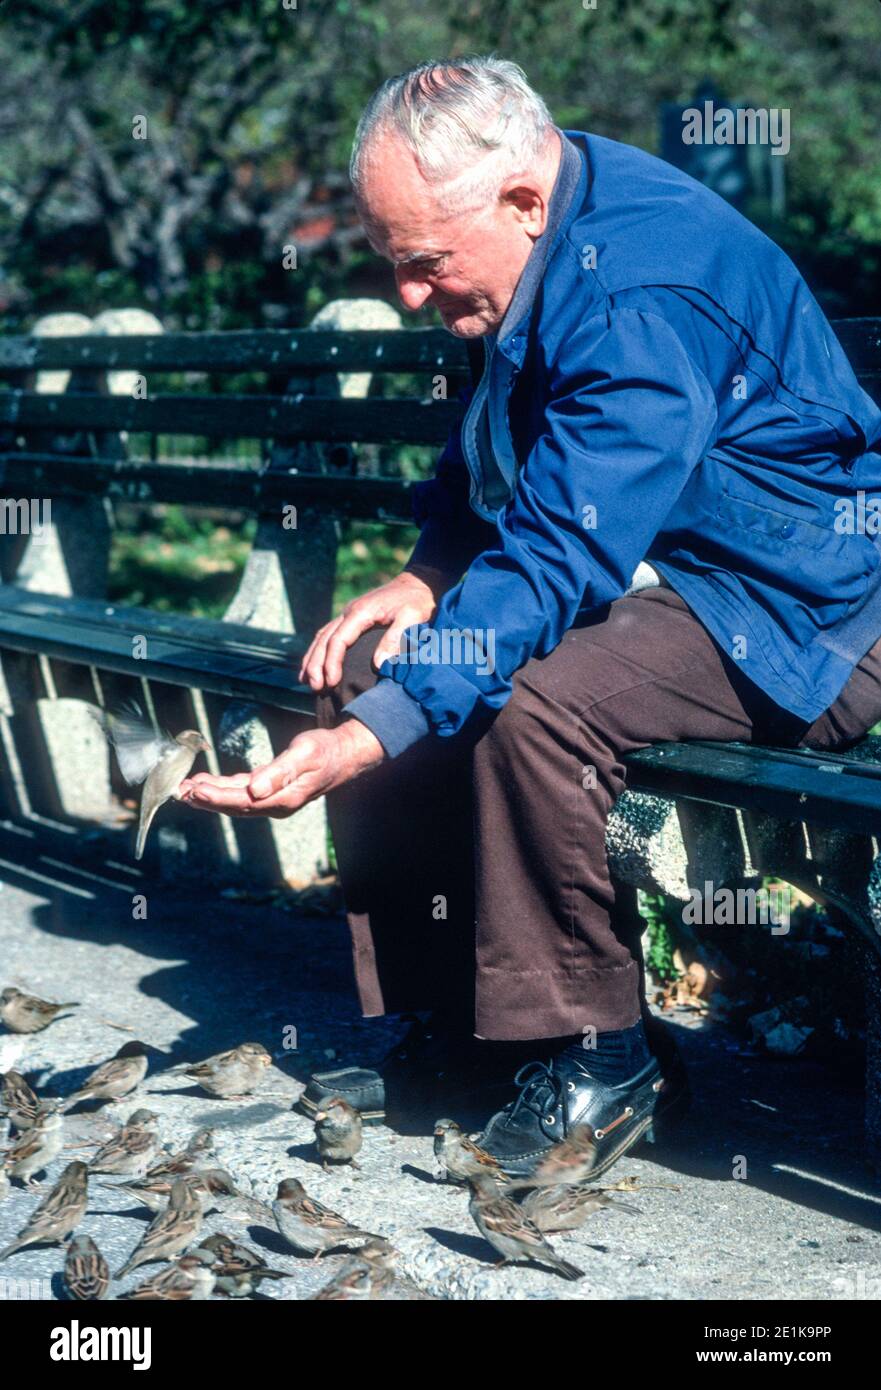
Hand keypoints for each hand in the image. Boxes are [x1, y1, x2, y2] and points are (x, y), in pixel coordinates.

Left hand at [179, 720, 384, 818]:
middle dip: (206, 799)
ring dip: (210, 794)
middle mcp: (275, 804)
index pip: (242, 802)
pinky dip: (223, 787)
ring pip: (235, 800)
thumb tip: (255, 789)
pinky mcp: (271, 790)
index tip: (195, 790)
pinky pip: (242, 792)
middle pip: (233, 805)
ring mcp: (273, 799)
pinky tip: (208, 782)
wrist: (344, 755)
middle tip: (179, 792)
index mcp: (282, 799)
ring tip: (186, 789)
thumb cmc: (326, 751)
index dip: (216, 797)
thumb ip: (279, 773)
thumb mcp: (305, 755)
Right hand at [298, 569, 440, 692]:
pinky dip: (319, 650)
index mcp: (360, 612)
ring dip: (312, 659)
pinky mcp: (352, 618)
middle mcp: (349, 612)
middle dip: (316, 665)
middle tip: (315, 688)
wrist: (418, 583)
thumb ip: (395, 638)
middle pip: (324, 640)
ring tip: (306, 682)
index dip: (332, 663)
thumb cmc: (417, 601)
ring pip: (321, 637)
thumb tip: (377, 665)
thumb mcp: (412, 617)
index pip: (338, 640)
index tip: (331, 683)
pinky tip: (315, 664)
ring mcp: (348, 614)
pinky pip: (328, 634)